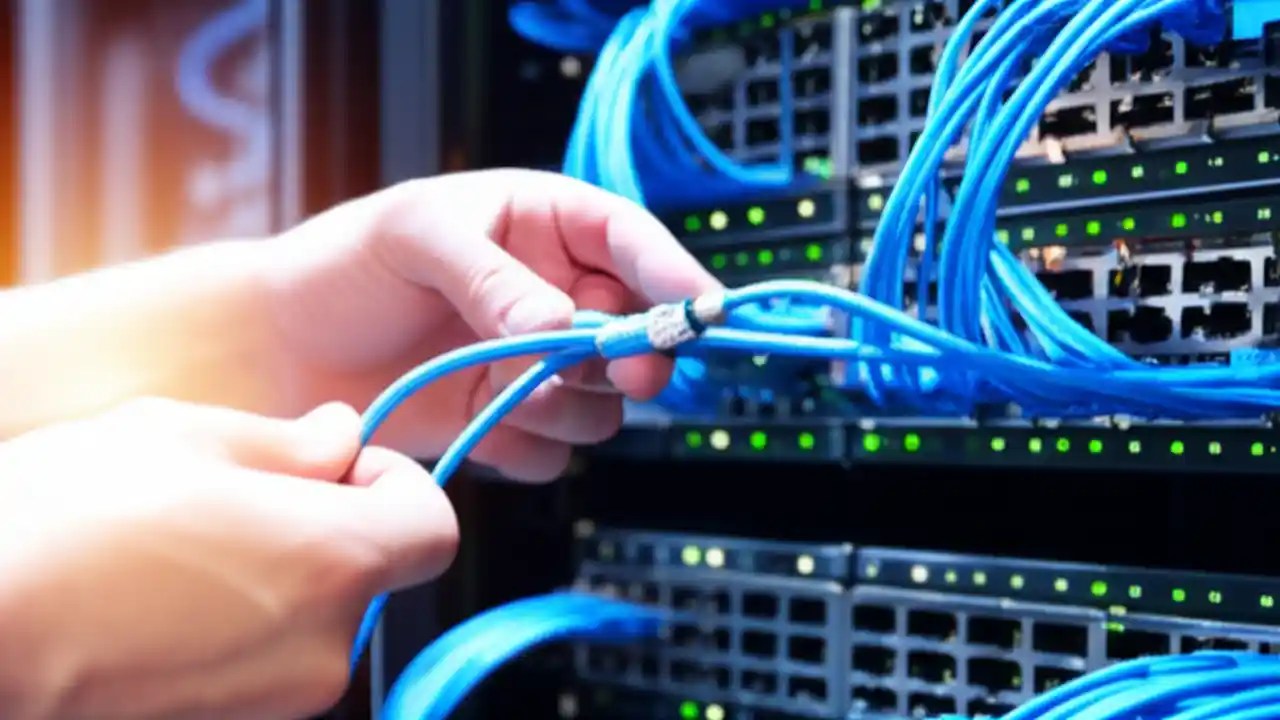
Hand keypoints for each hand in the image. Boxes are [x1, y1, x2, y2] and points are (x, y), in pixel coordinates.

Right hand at [0, 398, 456, 719]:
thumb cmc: (57, 526)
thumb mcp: (182, 439)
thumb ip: (290, 443)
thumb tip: (343, 438)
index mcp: (334, 563)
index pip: (436, 529)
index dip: (397, 486)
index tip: (345, 468)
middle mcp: (322, 650)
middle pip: (371, 577)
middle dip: (328, 529)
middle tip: (242, 497)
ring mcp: (276, 704)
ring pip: (313, 620)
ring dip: (277, 579)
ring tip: (181, 547)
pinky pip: (264, 661)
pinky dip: (238, 626)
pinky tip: (161, 597)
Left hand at [257, 169, 720, 480]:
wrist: (277, 350)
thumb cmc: (342, 267)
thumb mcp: (414, 238)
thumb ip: (491, 277)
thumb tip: (562, 323)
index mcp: (541, 226)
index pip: (630, 241)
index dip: (671, 274)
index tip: (698, 308)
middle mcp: (552, 297)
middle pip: (637, 332)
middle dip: (636, 353)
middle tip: (623, 368)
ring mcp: (534, 365)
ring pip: (604, 402)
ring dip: (570, 403)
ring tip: (506, 386)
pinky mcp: (509, 423)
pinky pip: (555, 451)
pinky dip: (525, 445)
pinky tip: (475, 422)